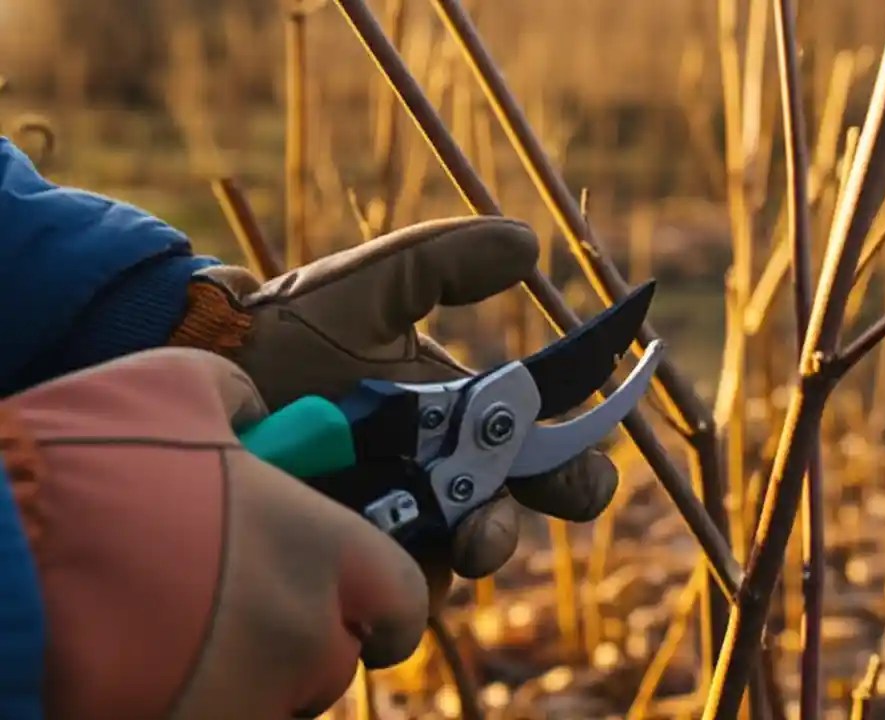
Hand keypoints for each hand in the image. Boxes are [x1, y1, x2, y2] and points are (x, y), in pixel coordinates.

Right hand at [2, 348, 427, 718]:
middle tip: (246, 602)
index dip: (393, 606)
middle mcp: (300, 635)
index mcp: (321, 550)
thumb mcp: (173, 387)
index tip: (374, 609)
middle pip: (335, 658)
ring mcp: (242, 700)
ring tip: (180, 625)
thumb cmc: (88, 462)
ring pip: (273, 701)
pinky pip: (213, 719)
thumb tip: (258, 416)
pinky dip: (195, 700)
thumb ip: (240, 398)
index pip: (405, 602)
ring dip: (248, 673)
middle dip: (305, 638)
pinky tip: (140, 658)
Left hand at [170, 217, 618, 588]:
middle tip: (495, 520)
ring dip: (466, 553)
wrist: (203, 372)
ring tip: (448, 536)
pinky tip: (372, 559)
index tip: (588, 456)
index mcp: (464, 421)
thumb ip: (445, 261)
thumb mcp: (372, 288)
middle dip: (516, 525)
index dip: (580, 459)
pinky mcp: (349, 563)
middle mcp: (442, 480)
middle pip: (513, 516)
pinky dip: (394, 592)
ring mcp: (397, 525)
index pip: (545, 450)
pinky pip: (391, 599)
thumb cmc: (292, 329)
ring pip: (456, 565)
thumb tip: (528, 244)